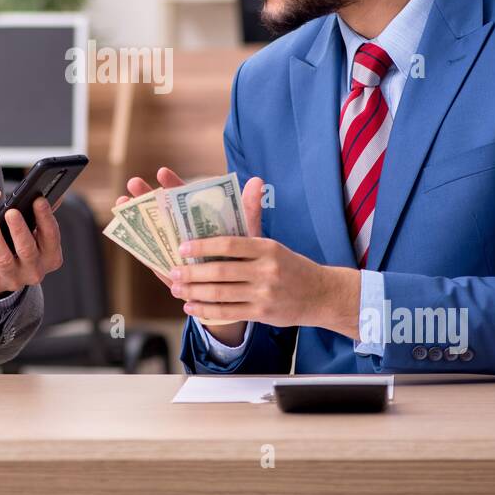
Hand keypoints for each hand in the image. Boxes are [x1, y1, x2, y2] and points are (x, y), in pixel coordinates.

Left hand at [0, 197, 63, 298]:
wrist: (8, 277)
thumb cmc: (24, 249)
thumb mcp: (38, 236)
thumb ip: (42, 217)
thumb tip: (49, 192)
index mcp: (50, 257)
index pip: (51, 236)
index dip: (45, 217)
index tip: (38, 200)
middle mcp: (34, 271)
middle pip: (27, 250)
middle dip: (19, 230)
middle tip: (11, 212)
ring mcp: (13, 280)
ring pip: (3, 261)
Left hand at [118, 169, 274, 342]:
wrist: (321, 294)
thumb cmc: (289, 264)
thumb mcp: (273, 242)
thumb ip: (254, 217)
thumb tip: (253, 180)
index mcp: (267, 247)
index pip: (230, 244)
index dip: (203, 246)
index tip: (182, 247)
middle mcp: (266, 270)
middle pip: (221, 271)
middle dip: (192, 273)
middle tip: (173, 271)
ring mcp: (264, 294)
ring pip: (221, 294)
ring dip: (194, 292)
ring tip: (176, 289)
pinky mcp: (262, 314)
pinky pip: (228, 313)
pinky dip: (206, 310)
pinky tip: (191, 306)